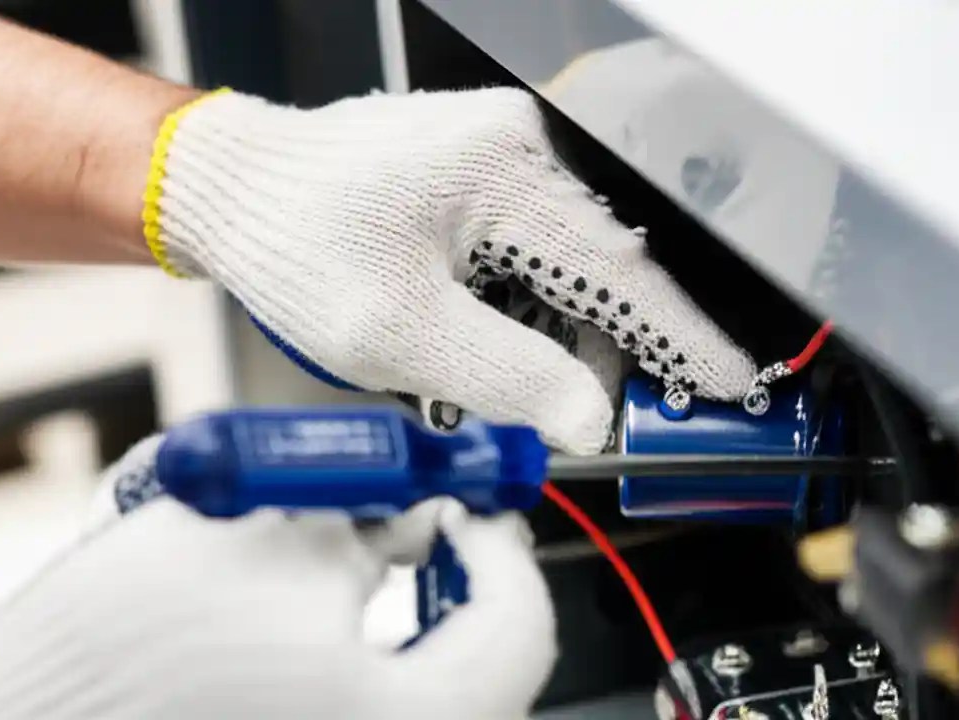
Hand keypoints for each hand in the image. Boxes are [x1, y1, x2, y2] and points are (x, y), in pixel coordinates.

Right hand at [0, 441, 556, 719]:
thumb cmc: (127, 656)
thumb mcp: (273, 543)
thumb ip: (372, 522)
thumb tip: (416, 511)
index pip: (519, 626)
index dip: (501, 544)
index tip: (470, 503)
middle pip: (474, 662)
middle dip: (454, 577)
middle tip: (430, 522)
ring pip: (409, 684)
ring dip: (400, 611)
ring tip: (356, 556)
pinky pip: (354, 706)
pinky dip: (349, 653)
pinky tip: (305, 614)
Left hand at [148, 87, 755, 453]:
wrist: (229, 189)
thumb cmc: (292, 242)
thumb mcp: (399, 333)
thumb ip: (508, 377)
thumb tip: (585, 418)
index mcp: (504, 172)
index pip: (623, 272)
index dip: (681, 338)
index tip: (729, 380)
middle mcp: (514, 149)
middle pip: (600, 272)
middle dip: (589, 352)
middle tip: (567, 415)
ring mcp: (498, 156)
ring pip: (565, 267)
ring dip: (544, 332)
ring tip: (477, 367)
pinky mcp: (479, 174)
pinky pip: (530, 251)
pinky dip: (517, 305)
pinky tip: (473, 332)